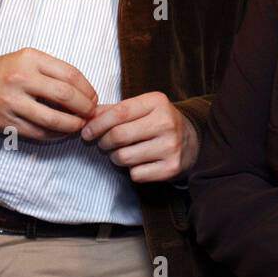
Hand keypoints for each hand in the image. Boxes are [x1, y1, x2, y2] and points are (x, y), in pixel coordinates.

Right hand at [0, 47, 96, 140]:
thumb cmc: (0, 73)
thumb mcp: (25, 60)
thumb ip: (51, 72)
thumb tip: (83, 91)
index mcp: (30, 59)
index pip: (70, 74)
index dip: (88, 89)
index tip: (93, 97)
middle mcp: (21, 79)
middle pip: (66, 95)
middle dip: (85, 107)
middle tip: (91, 113)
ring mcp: (12, 102)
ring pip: (53, 119)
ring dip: (73, 125)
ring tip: (79, 125)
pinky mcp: (6, 122)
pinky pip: (38, 133)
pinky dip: (55, 135)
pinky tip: (62, 133)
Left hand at [80, 91, 199, 182]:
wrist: (191, 141)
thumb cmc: (157, 122)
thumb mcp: (140, 108)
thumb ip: (113, 110)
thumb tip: (87, 116)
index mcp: (157, 102)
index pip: (119, 113)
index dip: (97, 124)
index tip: (86, 131)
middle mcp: (166, 122)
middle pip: (118, 136)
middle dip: (103, 142)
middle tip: (103, 144)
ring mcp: (171, 146)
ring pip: (124, 157)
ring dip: (116, 158)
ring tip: (122, 153)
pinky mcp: (171, 167)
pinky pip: (136, 174)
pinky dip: (132, 171)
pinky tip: (140, 163)